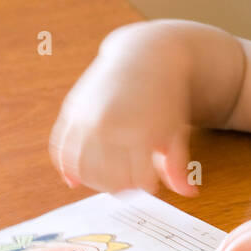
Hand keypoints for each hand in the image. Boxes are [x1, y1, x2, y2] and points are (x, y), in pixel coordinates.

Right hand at [48, 25, 196, 195]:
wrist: (146, 56)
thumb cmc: (166, 97)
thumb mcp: (176, 132)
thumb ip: (178, 167)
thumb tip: (190, 194)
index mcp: (139, 133)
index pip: (138, 182)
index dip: (145, 186)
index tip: (150, 181)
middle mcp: (109, 126)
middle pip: (108, 180)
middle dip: (122, 186)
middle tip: (130, 180)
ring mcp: (87, 118)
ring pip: (82, 169)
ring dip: (95, 181)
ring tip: (109, 178)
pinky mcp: (72, 111)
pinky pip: (60, 149)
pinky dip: (66, 167)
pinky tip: (75, 178)